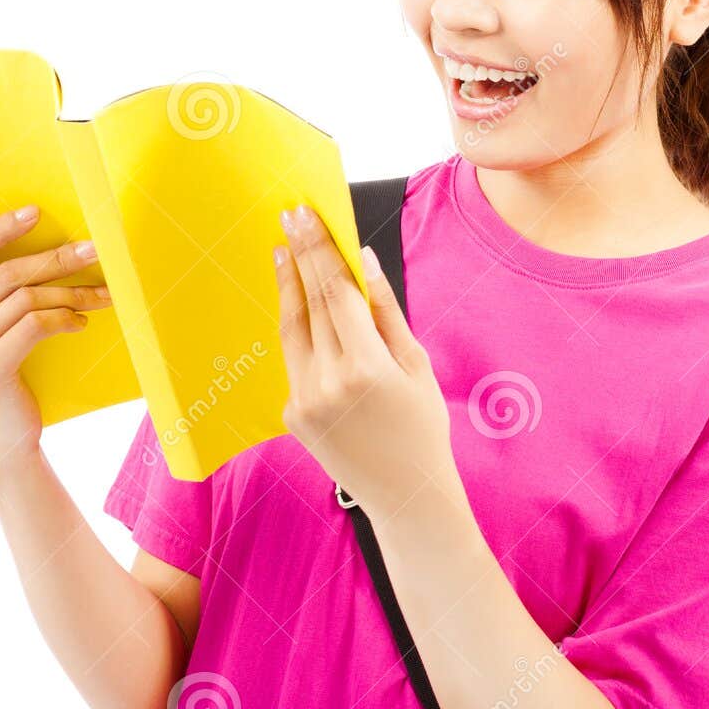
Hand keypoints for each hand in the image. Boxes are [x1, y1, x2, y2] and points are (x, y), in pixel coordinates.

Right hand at [0, 205, 111, 479]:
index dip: (1, 229)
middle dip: (57, 259)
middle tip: (95, 249)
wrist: (3, 440)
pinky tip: (82, 322)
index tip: (37, 212)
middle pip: (7, 274)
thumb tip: (45, 247)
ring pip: (27, 299)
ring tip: (104, 294)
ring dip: (74, 292)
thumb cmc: (4, 377)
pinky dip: (65, 318)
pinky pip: (35, 325)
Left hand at [274, 203, 454, 512]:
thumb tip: (363, 260)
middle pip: (308, 303)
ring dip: (288, 288)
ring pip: (292, 330)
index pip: (334, 291)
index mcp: (365, 366)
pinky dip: (302, 335)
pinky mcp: (292, 415)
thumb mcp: (416, 365)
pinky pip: (296, 363)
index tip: (305, 215)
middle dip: (300, 256)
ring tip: (285, 252)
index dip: (318, 249)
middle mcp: (327, 382)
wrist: (404, 494)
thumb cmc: (422, 426)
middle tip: (290, 216)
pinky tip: (304, 310)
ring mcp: (303, 401)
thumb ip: (385, 311)